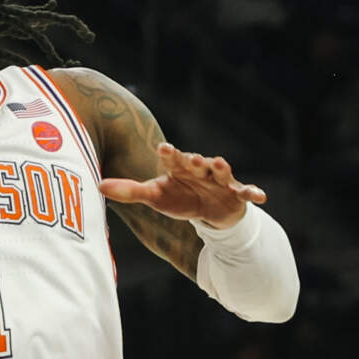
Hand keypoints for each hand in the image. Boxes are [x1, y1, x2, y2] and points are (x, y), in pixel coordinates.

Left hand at [99, 142, 265, 230]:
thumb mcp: (155, 196)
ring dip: (221, 168)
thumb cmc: (179, 198)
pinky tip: (260, 196)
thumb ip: (129, 191)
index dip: (169, 154)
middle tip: (192, 157)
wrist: (210, 211)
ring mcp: (220, 180)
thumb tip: (97, 186)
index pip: (173, 159)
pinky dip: (253, 192)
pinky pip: (246, 191)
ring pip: (221, 172)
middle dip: (195, 160)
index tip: (163, 148)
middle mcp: (200, 169)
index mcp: (180, 168)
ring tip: (219, 163)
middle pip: (197, 162)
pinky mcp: (237, 193)